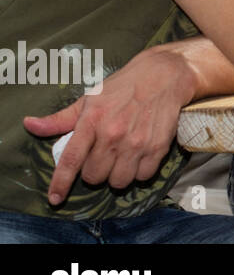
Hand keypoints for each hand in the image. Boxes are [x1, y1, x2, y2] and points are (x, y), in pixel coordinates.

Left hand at [23, 45, 197, 205]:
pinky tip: (139, 157)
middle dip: (96, 172)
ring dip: (117, 175)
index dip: (61, 183)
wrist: (163, 75)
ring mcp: (136, 142)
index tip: (55, 198)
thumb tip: (29, 124)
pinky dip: (139, 172)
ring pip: (118, 181)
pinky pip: (143, 176)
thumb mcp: (89, 99)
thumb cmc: (122, 88)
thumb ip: (60, 119)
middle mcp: (113, 134)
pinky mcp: (158, 147)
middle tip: (103, 157)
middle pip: (95, 176)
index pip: (71, 160)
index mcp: (92, 121)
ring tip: (121, 159)